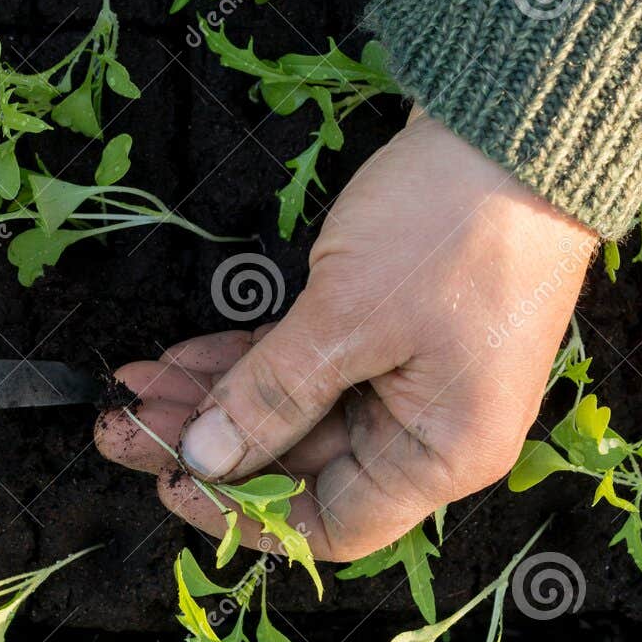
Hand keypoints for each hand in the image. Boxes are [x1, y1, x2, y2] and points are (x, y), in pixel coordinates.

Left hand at [96, 111, 596, 561]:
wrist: (521, 117)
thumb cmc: (453, 225)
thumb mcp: (346, 317)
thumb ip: (270, 395)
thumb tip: (202, 456)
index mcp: (442, 454)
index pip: (330, 525)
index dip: (242, 514)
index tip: (169, 481)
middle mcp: (431, 431)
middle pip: (300, 466)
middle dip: (208, 444)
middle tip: (120, 424)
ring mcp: (413, 379)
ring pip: (294, 412)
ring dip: (216, 398)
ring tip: (135, 382)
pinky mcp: (394, 331)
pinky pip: (308, 366)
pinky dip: (251, 363)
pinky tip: (183, 355)